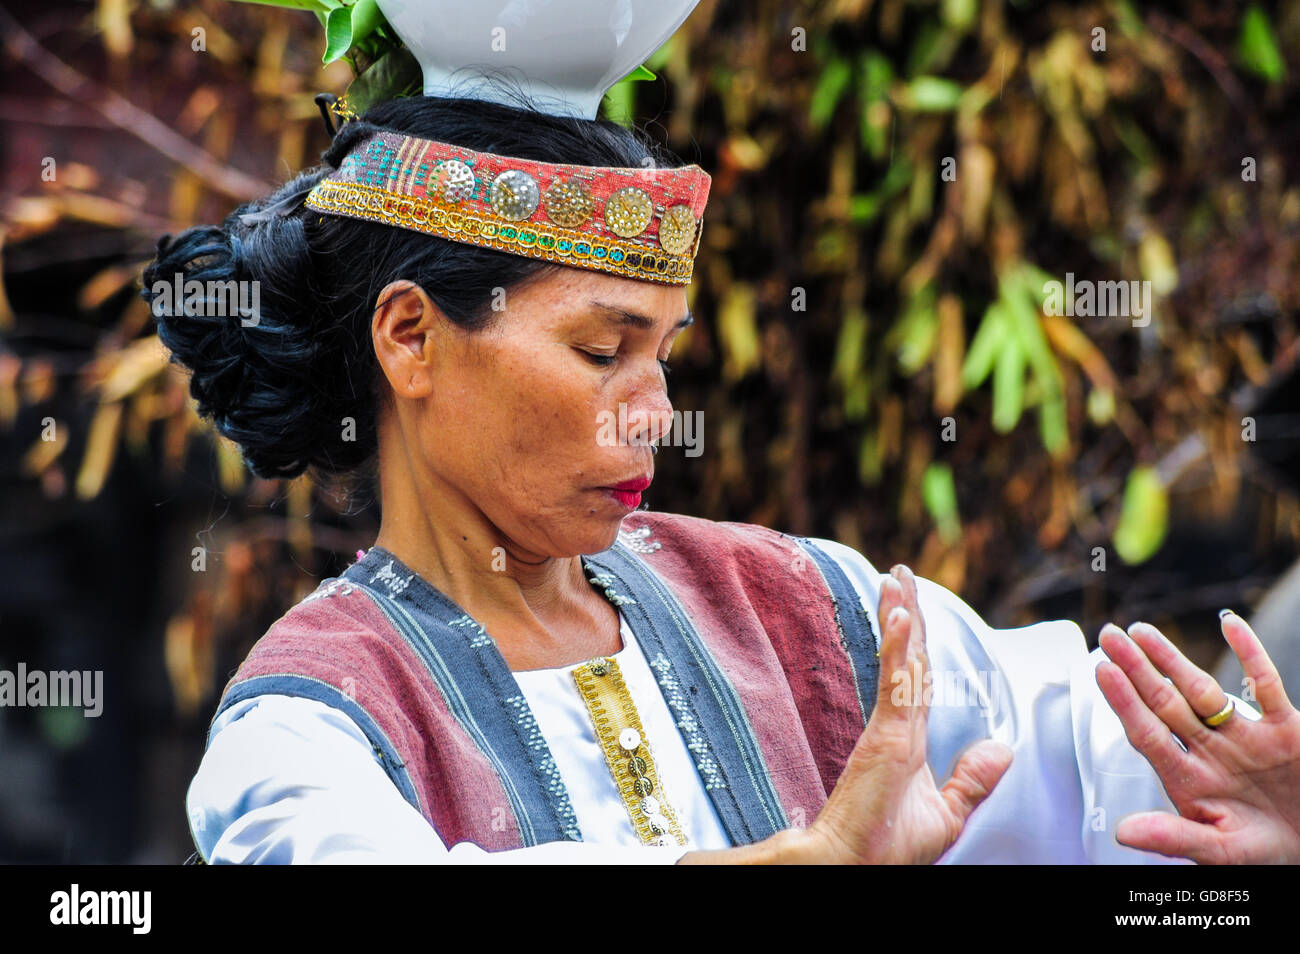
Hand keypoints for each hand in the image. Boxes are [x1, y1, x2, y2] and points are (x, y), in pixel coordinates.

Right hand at [805, 564, 1013, 863]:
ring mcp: (891, 728)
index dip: (919, 640)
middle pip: (909, 658)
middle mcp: (898, 726)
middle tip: (900, 573)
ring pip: (902, 662)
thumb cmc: (887, 850)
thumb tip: (1001, 749)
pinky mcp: (886, 737)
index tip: (912, 605)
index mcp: (909, 738)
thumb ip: (970, 781)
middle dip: (907, 612)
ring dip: (901, 616)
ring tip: (897, 579)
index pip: (919, 676)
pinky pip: (899, 685)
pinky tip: (904, 619)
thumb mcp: (946, 814)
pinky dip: (901, 650)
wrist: (852, 868)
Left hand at [1096, 611, 1299, 863]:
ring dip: (1172, 658)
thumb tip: (1120, 832)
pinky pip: (1267, 685)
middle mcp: (1211, 751)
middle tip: (1108, 634)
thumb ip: (1174, 837)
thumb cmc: (1265, 854)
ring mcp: (1247, 737)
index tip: (1101, 669)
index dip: (1125, 702)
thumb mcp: (1221, 850)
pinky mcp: (1286, 730)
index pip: (1148, 734)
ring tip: (1140, 630)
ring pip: (1204, 689)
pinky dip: (1251, 654)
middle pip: (1166, 703)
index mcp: (1189, 779)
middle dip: (1137, 669)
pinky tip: (1230, 624)